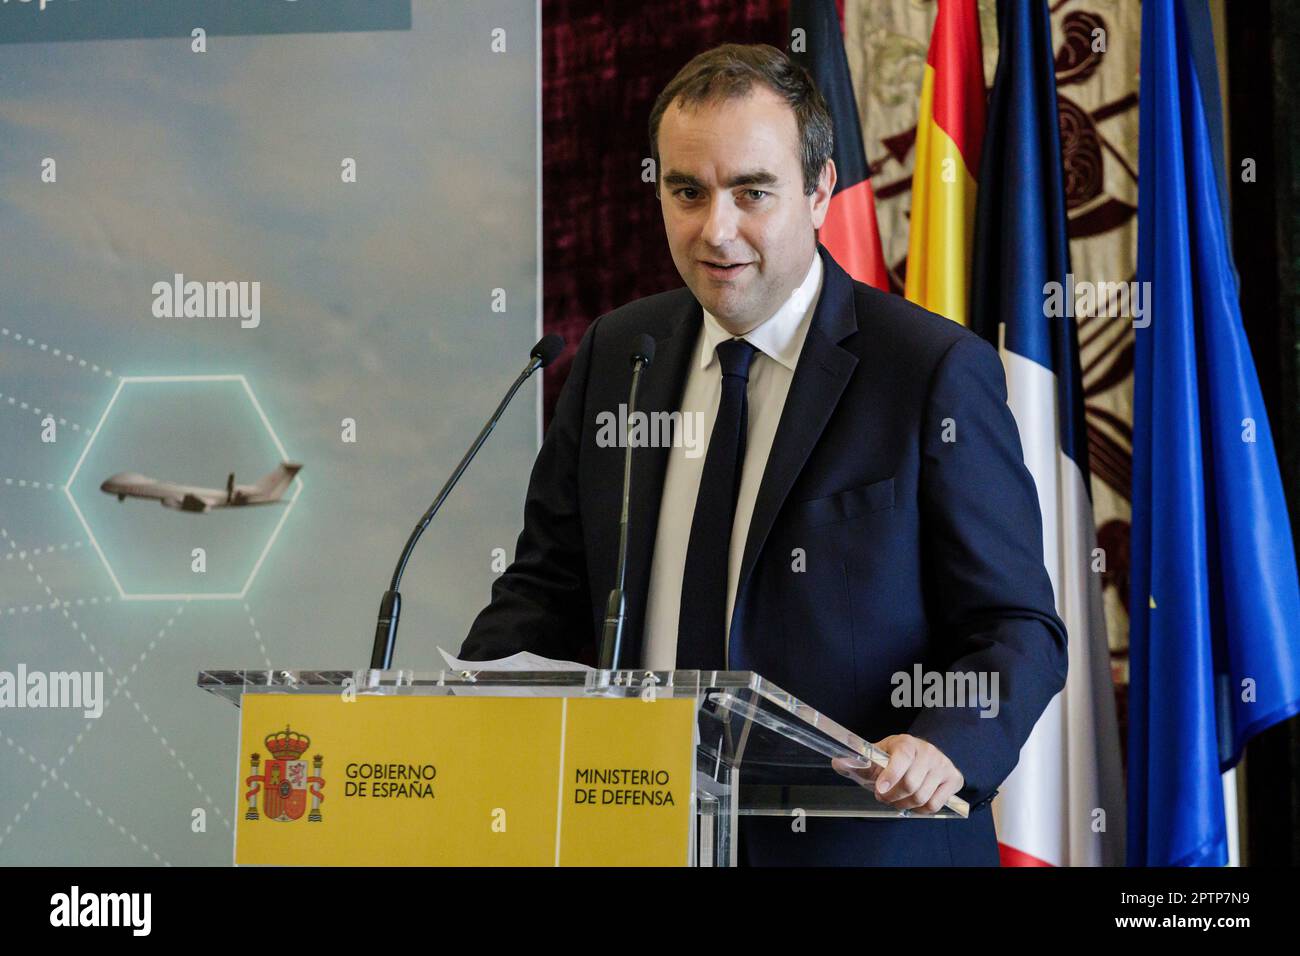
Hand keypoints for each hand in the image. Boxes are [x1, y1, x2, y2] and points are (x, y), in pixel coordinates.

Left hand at [831, 734, 964, 813]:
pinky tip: (913, 803)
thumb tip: (837, 763)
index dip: (890, 775)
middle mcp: (928, 752)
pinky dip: (921, 810)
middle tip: (883, 797)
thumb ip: (859, 762)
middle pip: (911, 784)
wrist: (925, 753)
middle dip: (893, 797)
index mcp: (907, 743)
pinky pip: (935, 804)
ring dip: (904, 805)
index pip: (902, 758)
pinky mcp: (954, 779)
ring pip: (922, 797)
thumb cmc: (897, 756)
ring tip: (896, 800)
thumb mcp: (879, 755)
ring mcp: (944, 765)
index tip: (879, 789)